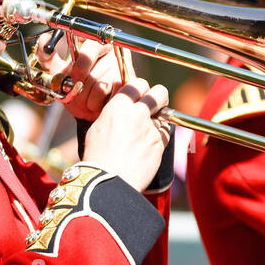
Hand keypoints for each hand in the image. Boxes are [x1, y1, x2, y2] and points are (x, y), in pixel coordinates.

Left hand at [35, 32, 121, 121]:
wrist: (87, 110)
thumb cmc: (73, 87)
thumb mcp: (56, 71)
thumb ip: (47, 56)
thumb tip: (45, 39)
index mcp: (95, 42)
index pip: (89, 46)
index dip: (79, 64)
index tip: (72, 75)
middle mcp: (112, 51)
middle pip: (89, 67)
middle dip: (77, 84)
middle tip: (74, 89)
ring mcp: (121, 68)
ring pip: (97, 84)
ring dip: (84, 97)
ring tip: (85, 97)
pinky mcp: (126, 85)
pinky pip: (105, 95)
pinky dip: (94, 103)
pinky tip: (95, 102)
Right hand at [82, 77, 171, 191]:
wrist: (108, 182)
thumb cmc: (99, 158)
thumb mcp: (98, 127)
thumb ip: (115, 112)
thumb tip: (124, 106)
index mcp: (118, 107)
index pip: (139, 83)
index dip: (141, 89)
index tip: (140, 95)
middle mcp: (137, 113)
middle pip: (159, 92)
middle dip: (158, 97)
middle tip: (154, 106)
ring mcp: (151, 128)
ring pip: (164, 115)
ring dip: (158, 121)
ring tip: (145, 134)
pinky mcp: (160, 143)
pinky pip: (166, 133)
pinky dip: (160, 138)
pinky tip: (147, 147)